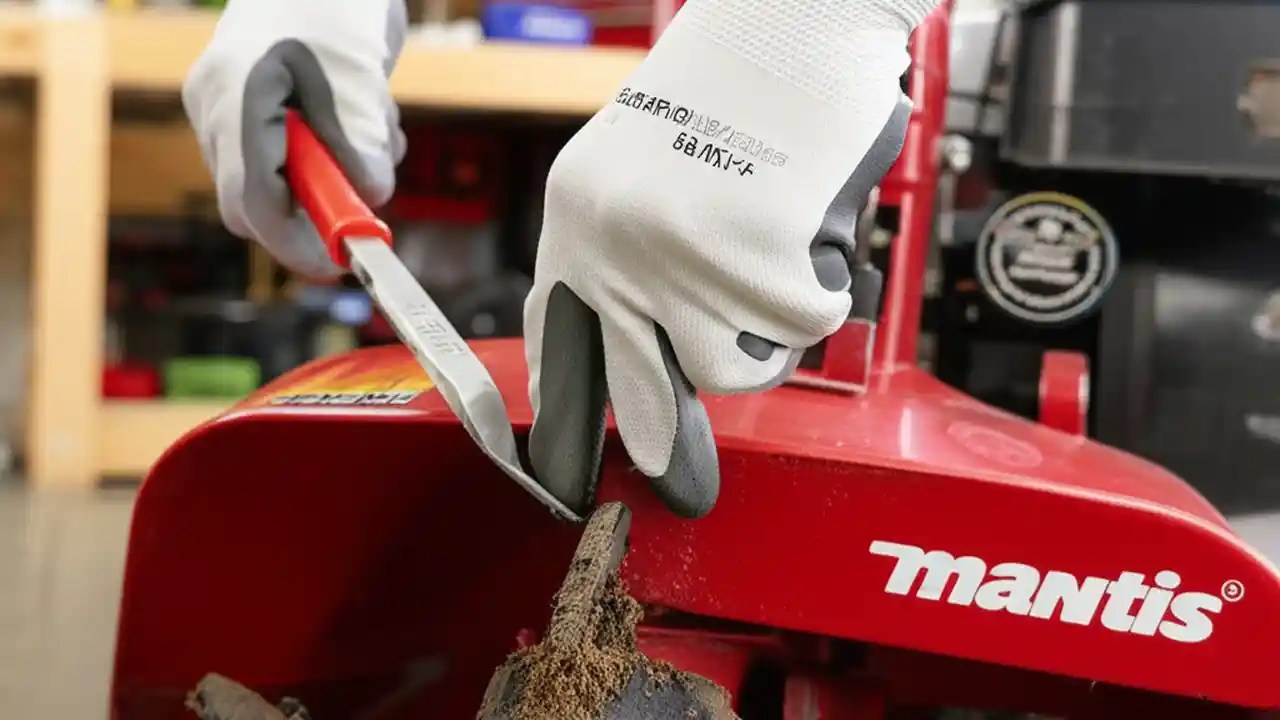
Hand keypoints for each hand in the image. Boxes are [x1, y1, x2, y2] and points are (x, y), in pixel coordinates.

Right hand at [183, 0, 406, 278]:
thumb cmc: (340, 7)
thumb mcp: (361, 82)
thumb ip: (361, 146)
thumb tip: (369, 203)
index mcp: (237, 94)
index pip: (251, 199)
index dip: (295, 242)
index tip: (338, 262)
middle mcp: (217, 104)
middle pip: (254, 200)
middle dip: (316, 212)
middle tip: (368, 209)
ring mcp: (224, 105)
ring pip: (275, 181)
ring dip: (335, 177)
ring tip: (380, 130)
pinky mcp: (246, 108)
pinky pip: (282, 157)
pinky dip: (330, 157)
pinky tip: (368, 118)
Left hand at [524, 0, 924, 517]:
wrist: (790, 13)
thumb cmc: (729, 82)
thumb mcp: (638, 167)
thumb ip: (630, 256)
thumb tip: (658, 355)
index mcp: (574, 218)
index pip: (557, 344)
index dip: (566, 416)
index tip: (566, 468)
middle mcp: (612, 244)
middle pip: (638, 392)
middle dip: (669, 454)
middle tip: (685, 495)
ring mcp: (679, 254)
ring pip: (732, 367)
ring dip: (767, 335)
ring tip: (779, 265)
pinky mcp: (751, 253)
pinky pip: (802, 324)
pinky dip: (823, 287)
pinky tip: (813, 227)